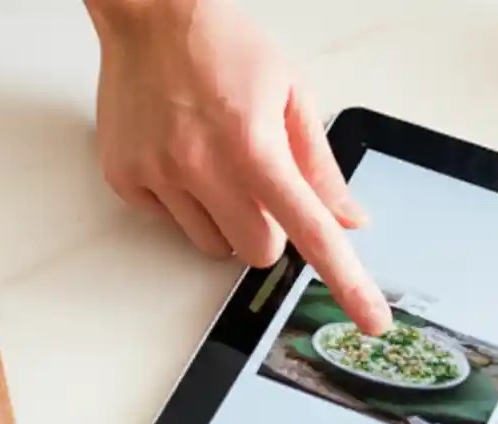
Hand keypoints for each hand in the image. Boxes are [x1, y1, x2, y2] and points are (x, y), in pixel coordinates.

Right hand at [85, 0, 391, 334]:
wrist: (151, 12)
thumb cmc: (223, 45)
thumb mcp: (291, 94)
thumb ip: (320, 167)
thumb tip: (349, 220)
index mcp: (255, 146)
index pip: (312, 231)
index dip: (347, 280)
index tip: (371, 319)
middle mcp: (203, 166)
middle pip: (258, 253)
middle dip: (269, 230)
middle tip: (260, 186)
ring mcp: (158, 174)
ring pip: (212, 245)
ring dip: (226, 219)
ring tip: (216, 162)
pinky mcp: (126, 178)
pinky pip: (169, 223)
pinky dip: (183, 202)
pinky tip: (180, 155)